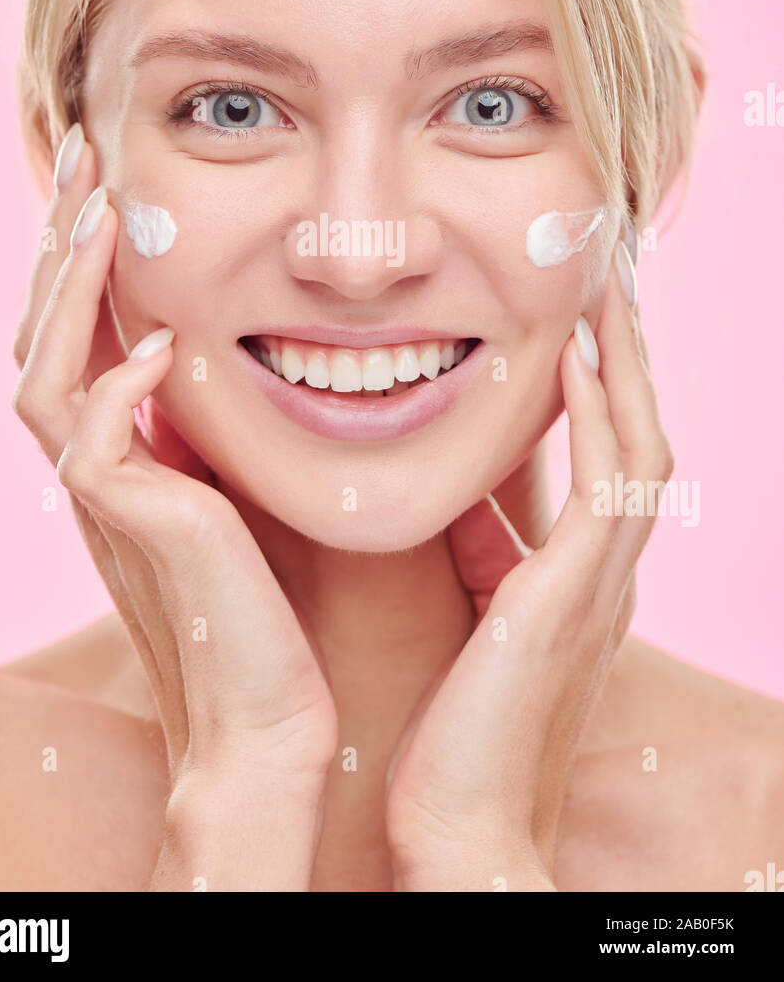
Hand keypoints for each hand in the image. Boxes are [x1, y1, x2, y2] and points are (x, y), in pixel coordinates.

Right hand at [12, 126, 337, 889]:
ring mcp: (101, 503)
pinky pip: (88, 441)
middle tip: (85, 159)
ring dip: (67, 288)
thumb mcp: (247, 490)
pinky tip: (158, 343)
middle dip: (60, 246)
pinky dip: (115, 385)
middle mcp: (98, 472)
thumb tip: (241, 359)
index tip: (114, 187)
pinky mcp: (127, 530)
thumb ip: (224, 429)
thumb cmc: (277, 609)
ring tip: (100, 214)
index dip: (85, 262)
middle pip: (42, 337)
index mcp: (125, 456)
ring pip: (41, 374)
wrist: (267, 720)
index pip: (80, 336)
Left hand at [384, 241, 670, 890]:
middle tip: (607, 278)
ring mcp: (603, 584)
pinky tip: (575, 352)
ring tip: (606, 288)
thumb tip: (464, 490)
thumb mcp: (478, 614)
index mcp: (585, 577)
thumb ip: (483, 549)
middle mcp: (608, 574)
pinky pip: (610, 481)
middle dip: (628, 355)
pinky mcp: (576, 594)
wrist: (465, 825)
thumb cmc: (462, 728)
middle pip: (640, 434)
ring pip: (641, 443)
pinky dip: (601, 411)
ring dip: (626, 362)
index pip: (612, 457)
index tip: (580, 318)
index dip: (605, 384)